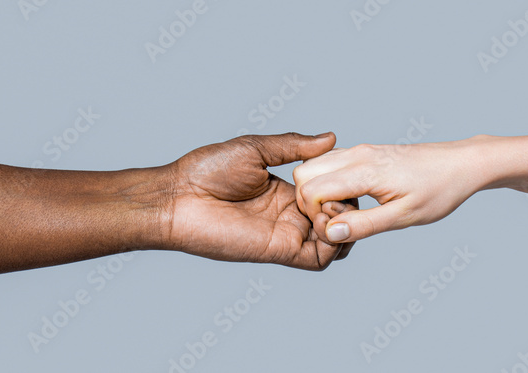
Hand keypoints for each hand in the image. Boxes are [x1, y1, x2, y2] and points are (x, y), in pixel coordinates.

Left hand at [159, 132, 355, 269]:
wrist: (177, 198)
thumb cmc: (206, 170)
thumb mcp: (255, 149)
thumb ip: (293, 146)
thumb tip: (330, 138)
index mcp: (286, 192)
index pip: (329, 194)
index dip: (342, 185)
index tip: (345, 170)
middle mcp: (290, 215)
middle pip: (338, 218)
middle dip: (350, 204)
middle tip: (342, 192)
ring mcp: (287, 235)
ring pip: (335, 241)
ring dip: (345, 225)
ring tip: (332, 206)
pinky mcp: (280, 252)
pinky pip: (319, 259)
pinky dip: (333, 244)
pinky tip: (323, 220)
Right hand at [293, 139, 494, 242]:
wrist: (461, 164)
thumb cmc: (439, 190)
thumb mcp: (404, 216)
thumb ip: (364, 225)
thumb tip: (330, 232)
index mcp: (364, 170)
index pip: (311, 190)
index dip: (317, 215)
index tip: (344, 226)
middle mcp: (356, 154)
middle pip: (304, 174)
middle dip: (311, 201)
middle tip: (343, 218)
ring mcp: (359, 150)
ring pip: (313, 166)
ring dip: (320, 192)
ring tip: (352, 210)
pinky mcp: (364, 152)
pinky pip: (330, 164)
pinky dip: (330, 183)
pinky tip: (356, 199)